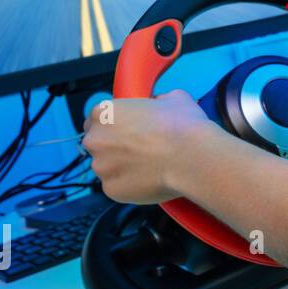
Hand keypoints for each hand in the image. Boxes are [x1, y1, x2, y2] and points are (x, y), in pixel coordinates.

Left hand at [81, 90, 221, 204]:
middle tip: (141, 149)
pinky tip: (151, 179)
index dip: (115, 124)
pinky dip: (131, 184)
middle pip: (98, 143)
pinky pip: (118, 186)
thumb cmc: (182, 125)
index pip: (97, 119)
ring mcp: (101, 167)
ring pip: (108, 167)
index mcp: (104, 113)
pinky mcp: (110, 190)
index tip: (129, 130)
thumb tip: (160, 104)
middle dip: (115, 147)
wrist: (192, 158)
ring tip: (150, 167)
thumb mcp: (174, 98)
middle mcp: (94, 140)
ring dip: (122, 167)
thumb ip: (157, 101)